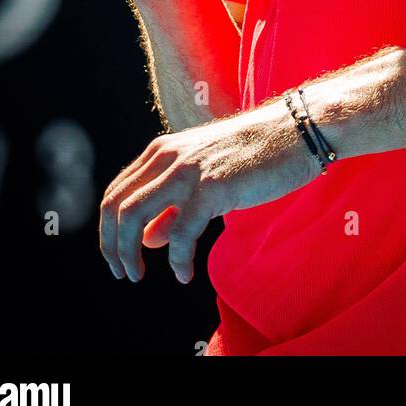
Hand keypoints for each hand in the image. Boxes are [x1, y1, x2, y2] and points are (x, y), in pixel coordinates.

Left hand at [99, 101, 316, 282]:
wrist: (296, 130)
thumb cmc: (254, 155)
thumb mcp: (205, 176)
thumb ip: (174, 203)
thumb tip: (149, 238)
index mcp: (162, 150)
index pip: (116, 192)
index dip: (109, 231)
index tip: (118, 257)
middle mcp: (167, 156)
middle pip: (116, 206)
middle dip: (112, 246)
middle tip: (125, 273)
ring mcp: (188, 170)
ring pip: (134, 217)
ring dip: (129, 254)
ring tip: (139, 275)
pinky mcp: (213, 187)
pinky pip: (180, 233)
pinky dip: (176, 260)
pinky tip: (185, 273)